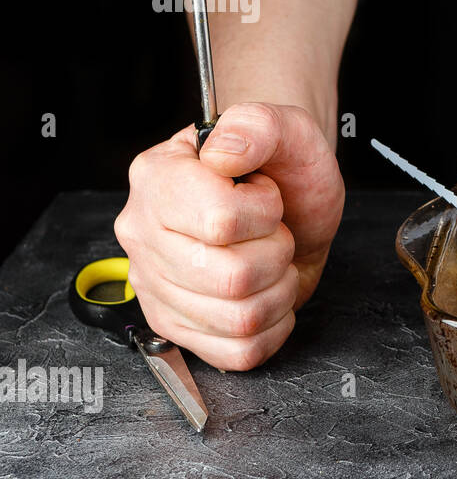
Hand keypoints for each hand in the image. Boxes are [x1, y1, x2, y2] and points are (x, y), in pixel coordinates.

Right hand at [114, 103, 344, 370]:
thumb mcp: (286, 130)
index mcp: (157, 178)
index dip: (264, 212)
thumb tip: (224, 153)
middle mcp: (144, 234)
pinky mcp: (175, 327)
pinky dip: (272, 327)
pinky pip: (238, 352)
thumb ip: (258, 126)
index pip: (219, 221)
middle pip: (233, 278)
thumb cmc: (282, 168)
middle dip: (277, 253)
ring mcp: (155, 285)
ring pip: (239, 319)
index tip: (265, 196)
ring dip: (278, 290)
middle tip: (273, 232)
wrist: (291, 199)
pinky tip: (266, 294)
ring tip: (270, 260)